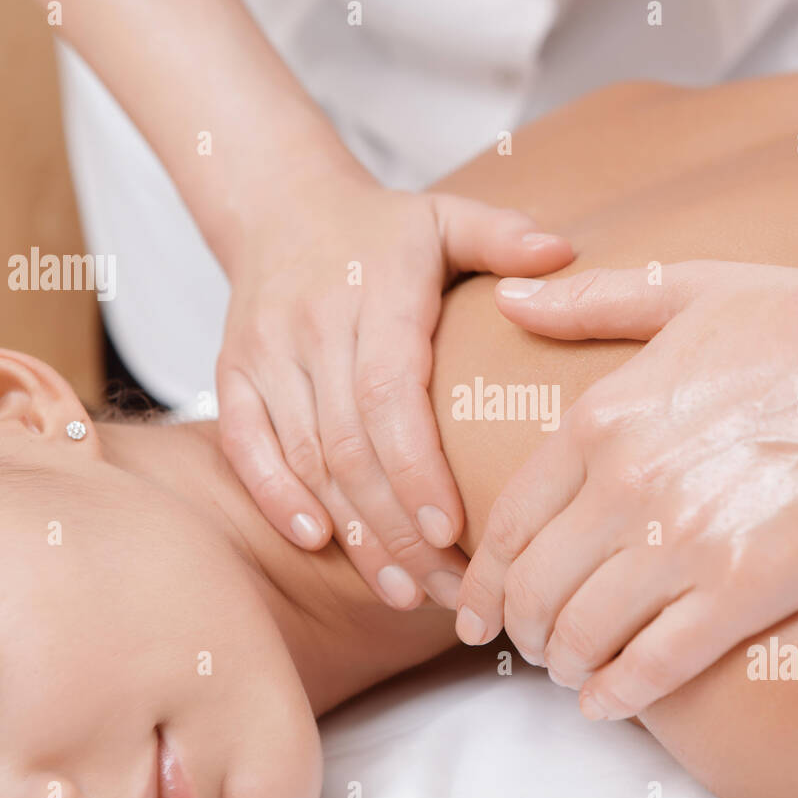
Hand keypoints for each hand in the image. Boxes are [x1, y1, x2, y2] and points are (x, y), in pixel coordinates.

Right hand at [218, 181, 572, 608]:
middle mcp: (312, 325)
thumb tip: (564, 256)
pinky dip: (277, 498)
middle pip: (350, 446)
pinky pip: (246, 447)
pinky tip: (320, 544)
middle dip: (398, 530)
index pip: (388, 395)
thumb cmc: (383, 228)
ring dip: (353, 532)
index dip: (416, 469)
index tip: (450, 533)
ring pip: (305, 459)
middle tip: (451, 591)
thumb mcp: (447, 217)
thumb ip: (503, 236)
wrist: (280, 206)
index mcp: (374, 293)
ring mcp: (265, 352)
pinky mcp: (233, 374)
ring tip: (405, 590)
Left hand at [456, 250, 797, 715]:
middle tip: (538, 651)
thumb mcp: (681, 292)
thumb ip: (586, 304)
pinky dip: (623, 693)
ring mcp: (683, 538)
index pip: (510, 526)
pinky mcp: (748, 583)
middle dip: (525, 633)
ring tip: (578, 677)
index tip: (481, 611)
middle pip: (534, 589)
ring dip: (570, 667)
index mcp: (600, 421)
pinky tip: (613, 703)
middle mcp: (624, 484)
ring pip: (585, 633)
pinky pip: (657, 663)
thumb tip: (507, 296)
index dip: (485, 582)